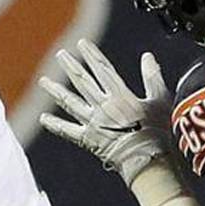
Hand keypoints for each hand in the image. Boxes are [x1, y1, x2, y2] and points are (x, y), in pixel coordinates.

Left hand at [38, 39, 176, 183]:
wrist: (147, 161)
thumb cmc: (158, 133)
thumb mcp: (160, 101)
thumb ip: (152, 78)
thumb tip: (147, 56)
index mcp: (120, 96)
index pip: (102, 69)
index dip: (91, 55)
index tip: (81, 43)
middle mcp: (103, 106)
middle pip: (83, 82)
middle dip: (71, 67)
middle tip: (60, 55)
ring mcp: (93, 123)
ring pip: (70, 103)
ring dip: (56, 91)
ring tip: (44, 81)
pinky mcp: (89, 140)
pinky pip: (68, 131)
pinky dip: (56, 125)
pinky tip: (44, 119)